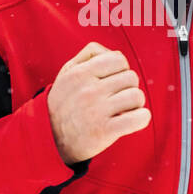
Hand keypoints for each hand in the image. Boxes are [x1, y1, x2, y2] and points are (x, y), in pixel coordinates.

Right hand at [47, 41, 150, 165]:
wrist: (51, 139)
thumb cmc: (64, 103)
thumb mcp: (67, 72)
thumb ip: (90, 55)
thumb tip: (115, 53)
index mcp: (80, 73)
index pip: (119, 59)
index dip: (121, 69)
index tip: (115, 81)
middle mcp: (88, 91)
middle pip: (131, 77)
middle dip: (128, 87)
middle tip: (118, 97)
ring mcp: (97, 111)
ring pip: (137, 96)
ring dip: (135, 104)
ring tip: (124, 109)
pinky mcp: (104, 132)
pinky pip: (138, 119)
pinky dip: (142, 118)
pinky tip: (134, 120)